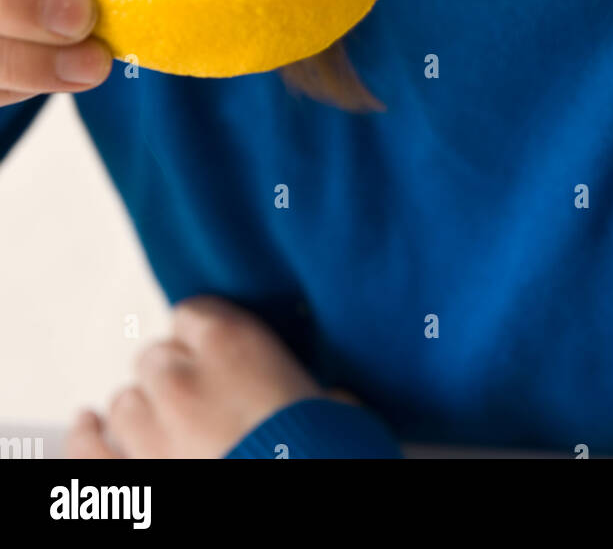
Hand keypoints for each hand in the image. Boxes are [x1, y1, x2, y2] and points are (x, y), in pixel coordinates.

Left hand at [64, 295, 359, 458]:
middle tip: (201, 404)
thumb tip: (328, 399)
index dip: (204, 339)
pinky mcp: (129, 472)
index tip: (216, 357)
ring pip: (126, 401)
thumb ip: (306, 386)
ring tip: (161, 427)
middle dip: (176, 379)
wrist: (296, 491)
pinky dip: (86, 435)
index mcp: (231, 342)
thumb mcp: (333, 403)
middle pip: (157, 358)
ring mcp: (148, 429)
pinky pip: (88, 446)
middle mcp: (181, 376)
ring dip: (143, 413)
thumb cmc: (320, 452)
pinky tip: (87, 426)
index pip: (193, 315)